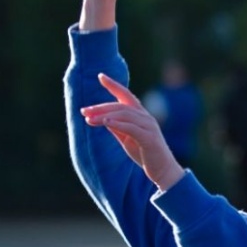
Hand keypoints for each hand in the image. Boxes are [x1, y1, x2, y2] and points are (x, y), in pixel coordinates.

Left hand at [80, 73, 184, 191]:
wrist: (163, 171)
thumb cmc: (145, 154)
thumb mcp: (127, 139)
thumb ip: (117, 127)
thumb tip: (102, 118)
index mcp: (141, 115)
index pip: (126, 95)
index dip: (114, 85)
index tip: (100, 76)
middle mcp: (146, 117)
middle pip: (121, 106)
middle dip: (101, 107)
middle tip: (84, 111)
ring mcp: (149, 126)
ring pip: (124, 114)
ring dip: (104, 115)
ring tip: (89, 119)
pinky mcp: (149, 138)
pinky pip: (131, 127)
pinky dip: (117, 123)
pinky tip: (105, 122)